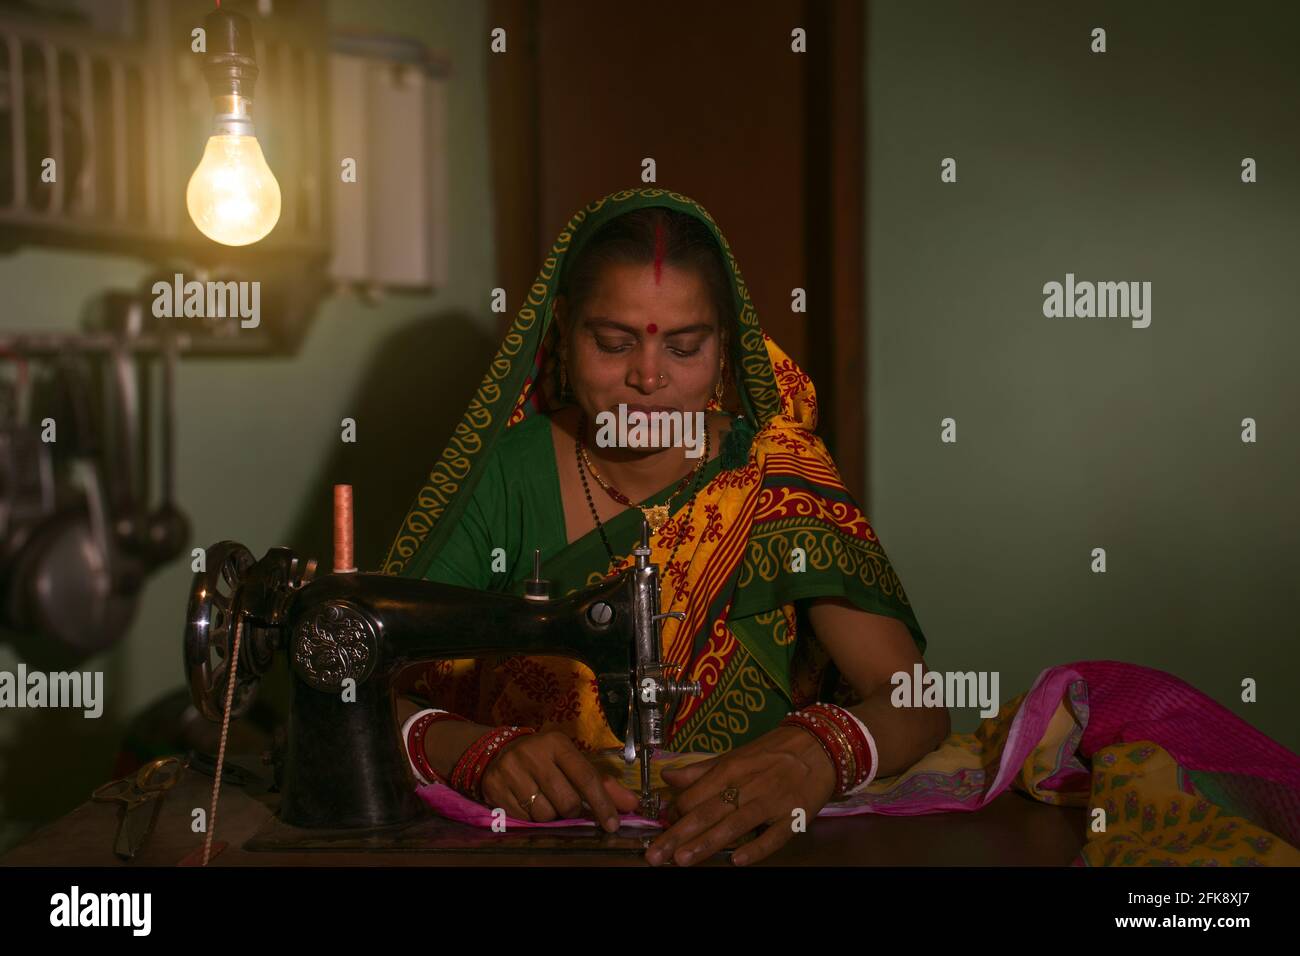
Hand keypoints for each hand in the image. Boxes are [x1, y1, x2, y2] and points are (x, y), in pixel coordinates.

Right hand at [480, 730, 639, 831]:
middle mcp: (533, 754)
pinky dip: (531, 818)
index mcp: (557, 744)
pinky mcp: (495, 788)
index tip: (612, 825)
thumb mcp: (572, 762)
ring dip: (550, 815)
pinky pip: (524, 819)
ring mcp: (512, 771)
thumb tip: (632, 804)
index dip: (602, 804)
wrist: (497, 751)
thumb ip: (602, 783)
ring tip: (544, 800)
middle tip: (567, 803)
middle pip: (567, 802)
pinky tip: (528, 802)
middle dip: (572, 811)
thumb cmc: (544, 758)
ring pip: (545, 814)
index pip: (586, 777)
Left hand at [646, 725, 836, 865]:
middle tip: (654, 855)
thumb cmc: (773, 752)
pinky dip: (757, 848)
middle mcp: (748, 784)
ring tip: (682, 860)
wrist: (818, 745)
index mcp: (730, 768)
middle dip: (678, 835)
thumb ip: (701, 770)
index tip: (658, 828)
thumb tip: (667, 776)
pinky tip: (738, 861)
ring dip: (707, 843)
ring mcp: (772, 801)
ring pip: (734, 824)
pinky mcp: (794, 815)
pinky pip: (774, 835)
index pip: (695, 794)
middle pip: (707, 812)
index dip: (674, 813)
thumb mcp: (734, 755)